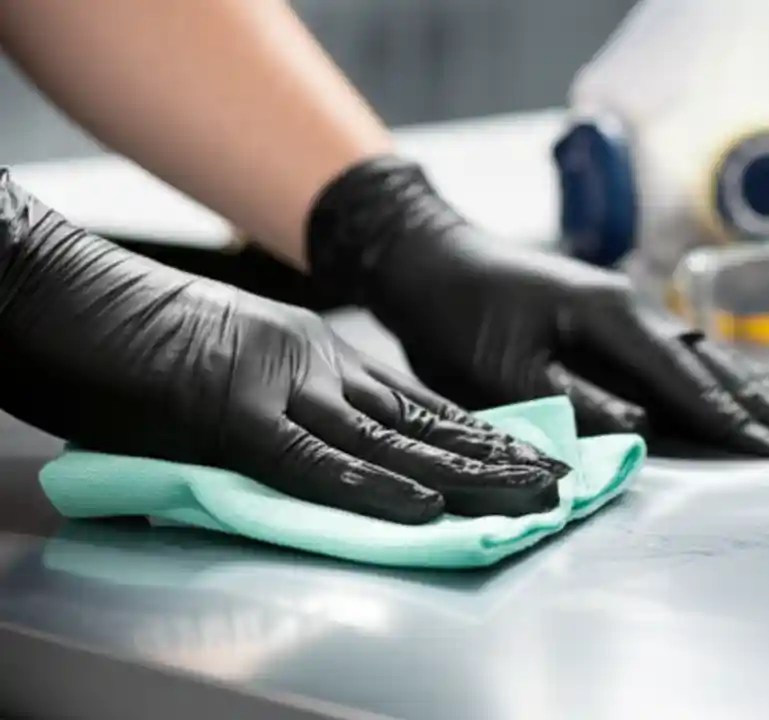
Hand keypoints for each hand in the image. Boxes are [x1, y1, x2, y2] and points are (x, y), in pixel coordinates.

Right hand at [0, 170, 566, 522]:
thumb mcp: (225, 379)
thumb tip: (320, 451)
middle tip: (561, 481)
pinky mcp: (228, 410)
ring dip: (467, 473)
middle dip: (496, 457)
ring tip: (532, 494)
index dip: (474, 437)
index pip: (410, 407)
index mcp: (311, 358)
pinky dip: (371, 485)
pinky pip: (312, 457)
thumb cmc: (127, 340)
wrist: (54, 288)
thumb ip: (281, 414)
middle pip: (420, 422)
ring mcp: (274, 384)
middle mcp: (310, 366)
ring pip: (390, 439)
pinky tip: (422, 504)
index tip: (528, 459)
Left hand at [306, 158, 768, 473]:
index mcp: (617, 320)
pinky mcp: (641, 342)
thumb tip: (642, 433)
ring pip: (741, 377)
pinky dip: (763, 400)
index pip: (695, 385)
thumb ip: (568, 399)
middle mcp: (648, 319)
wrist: (436, 261)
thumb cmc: (458, 313)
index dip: (749, 429)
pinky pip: (713, 376)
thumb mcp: (498, 364)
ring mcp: (651, 328)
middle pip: (743, 379)